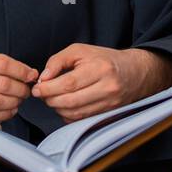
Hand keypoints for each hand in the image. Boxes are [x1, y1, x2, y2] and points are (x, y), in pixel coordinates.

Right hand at [0, 49, 37, 123]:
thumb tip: (28, 73)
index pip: (2, 63)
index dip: (22, 70)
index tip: (31, 74)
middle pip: (2, 84)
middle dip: (21, 88)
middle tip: (27, 89)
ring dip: (15, 102)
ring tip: (19, 99)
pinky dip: (6, 114)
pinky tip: (10, 109)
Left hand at [31, 44, 171, 122]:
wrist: (133, 72)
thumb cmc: (104, 60)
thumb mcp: (80, 51)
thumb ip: (58, 61)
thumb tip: (43, 78)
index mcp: (100, 69)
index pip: (68, 84)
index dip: (48, 89)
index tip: (38, 89)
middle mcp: (107, 88)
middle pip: (70, 101)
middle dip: (50, 100)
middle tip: (42, 94)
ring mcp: (109, 104)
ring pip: (75, 114)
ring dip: (58, 108)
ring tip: (53, 98)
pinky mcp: (108, 114)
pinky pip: (81, 120)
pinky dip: (68, 115)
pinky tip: (66, 105)